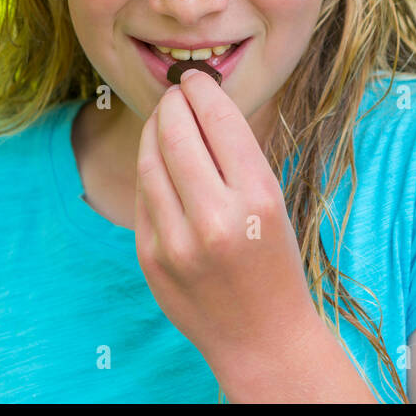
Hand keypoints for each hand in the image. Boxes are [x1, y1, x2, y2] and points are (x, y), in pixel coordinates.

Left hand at [134, 68, 317, 367]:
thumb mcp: (272, 201)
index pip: (219, 120)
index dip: (202, 89)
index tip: (196, 78)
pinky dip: (148, 169)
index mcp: (258, 198)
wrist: (261, 337)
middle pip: (175, 133)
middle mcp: (215, 219)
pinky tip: (158, 160)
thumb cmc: (273, 260)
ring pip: (149, 160)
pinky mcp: (150, 257)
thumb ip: (236, 155)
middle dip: (172, 103)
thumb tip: (198, 100)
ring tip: (162, 120)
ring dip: (152, 130)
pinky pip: (141, 195)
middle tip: (175, 93)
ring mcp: (176, 242)